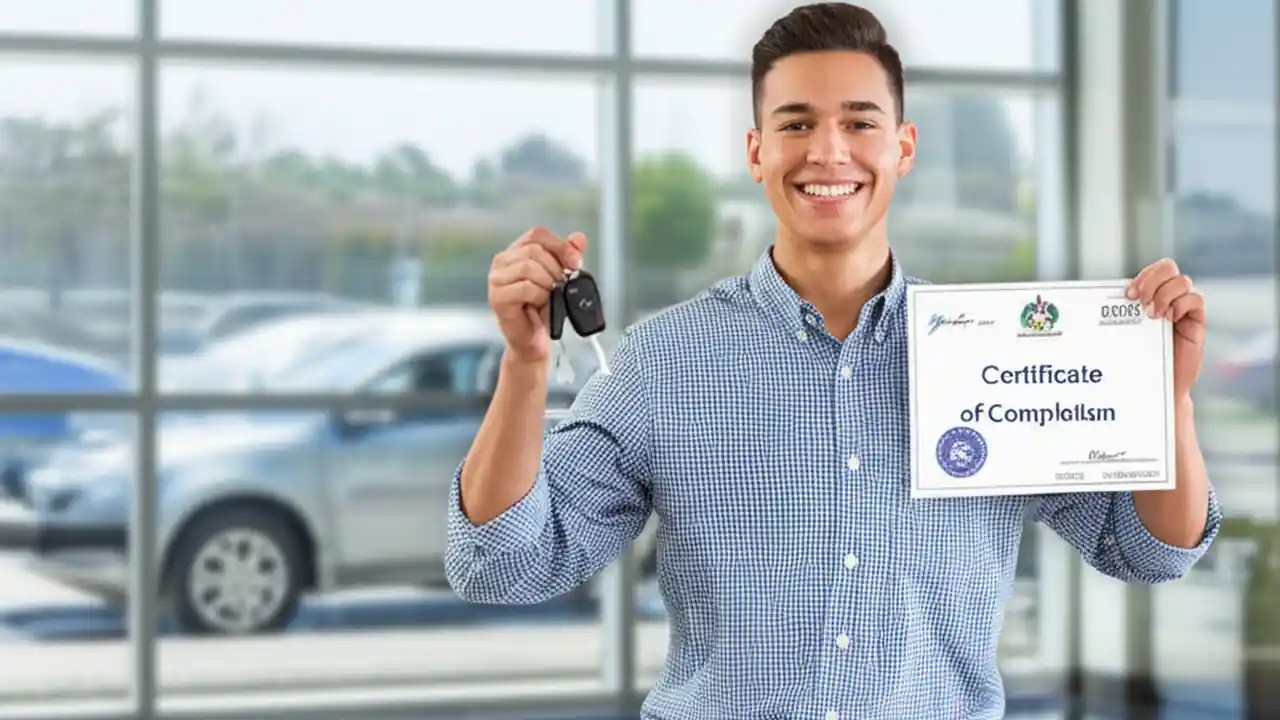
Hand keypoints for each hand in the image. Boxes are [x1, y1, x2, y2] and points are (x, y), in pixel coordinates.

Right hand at [488, 227, 586, 364]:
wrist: (534, 338)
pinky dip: (540, 296)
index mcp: (516, 251)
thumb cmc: (544, 307)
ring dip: (548, 283)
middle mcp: (502, 262)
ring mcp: (496, 279)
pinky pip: (525, 288)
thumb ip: (569, 256)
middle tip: (562, 285)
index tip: (575, 263)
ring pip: (528, 267)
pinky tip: (541, 304)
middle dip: (555, 269)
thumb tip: (579, 238)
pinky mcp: (497, 298)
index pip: (537, 234)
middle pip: (534, 250)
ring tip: (550, 297)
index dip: (559, 246)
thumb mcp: (562, 277)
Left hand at [1127, 257, 1205, 400]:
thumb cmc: (1138, 359)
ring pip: (1182, 281)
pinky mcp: (1196, 320)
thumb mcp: (1125, 332)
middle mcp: (1169, 297)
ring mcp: (1183, 307)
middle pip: (1169, 267)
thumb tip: (1096, 302)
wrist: (1159, 384)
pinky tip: (1169, 319)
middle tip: (1140, 300)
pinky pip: (1196, 299)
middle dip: (1152, 280)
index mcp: (1151, 295)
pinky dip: (1181, 304)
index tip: (1128, 294)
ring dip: (1165, 294)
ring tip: (1153, 315)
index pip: (1155, 269)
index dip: (1144, 275)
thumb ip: (1118, 314)